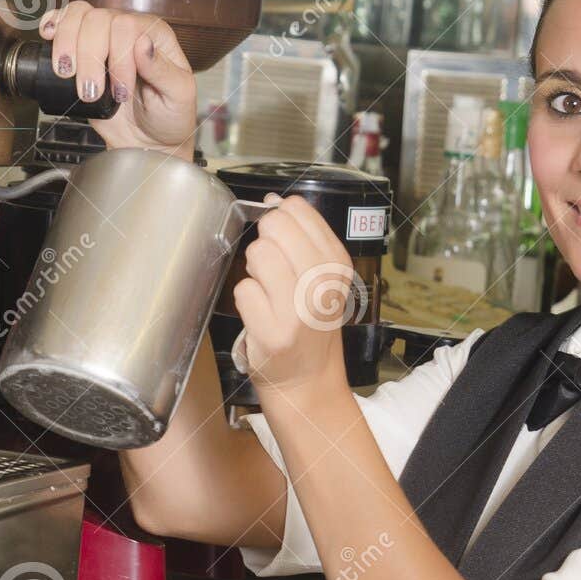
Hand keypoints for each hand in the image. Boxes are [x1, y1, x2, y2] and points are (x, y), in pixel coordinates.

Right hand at [39, 3, 195, 155]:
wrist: (148, 140)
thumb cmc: (167, 117)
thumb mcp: (178, 96)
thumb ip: (164, 71)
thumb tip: (144, 44)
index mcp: (155, 35)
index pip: (128, 27)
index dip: (119, 59)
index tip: (122, 91)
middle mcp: (128, 31)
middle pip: (98, 19)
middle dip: (90, 58)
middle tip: (92, 92)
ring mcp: (103, 38)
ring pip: (78, 16)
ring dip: (67, 45)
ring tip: (68, 74)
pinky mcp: (82, 51)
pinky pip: (65, 22)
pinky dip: (54, 25)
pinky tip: (48, 35)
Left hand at [233, 196, 358, 401]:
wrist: (307, 377)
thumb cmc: (308, 323)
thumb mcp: (322, 276)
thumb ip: (301, 237)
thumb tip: (272, 201)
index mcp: (337, 262)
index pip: (296, 209)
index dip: (280, 222)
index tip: (285, 245)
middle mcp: (324, 282)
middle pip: (274, 226)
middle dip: (265, 243)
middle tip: (274, 272)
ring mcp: (299, 308)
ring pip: (257, 254)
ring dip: (254, 272)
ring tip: (269, 294)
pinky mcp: (274, 331)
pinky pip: (243, 290)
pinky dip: (246, 301)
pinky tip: (261, 314)